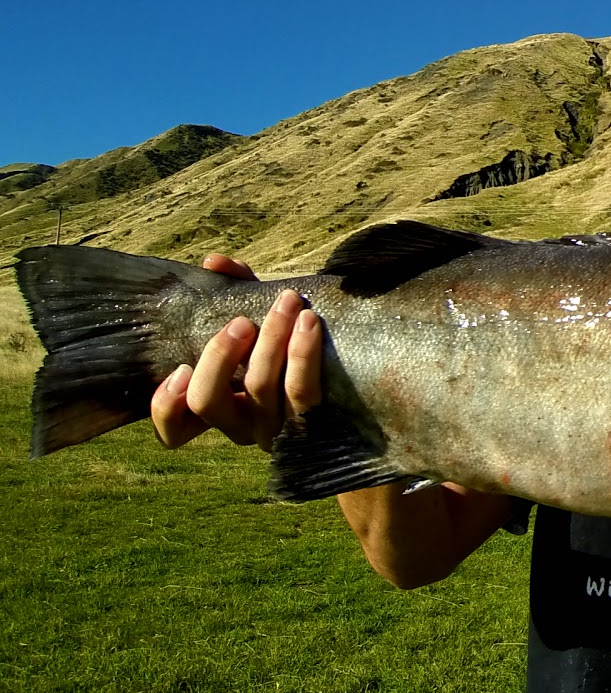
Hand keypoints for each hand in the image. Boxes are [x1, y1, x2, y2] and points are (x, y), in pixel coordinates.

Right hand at [150, 254, 323, 450]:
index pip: (174, 430)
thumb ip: (234, 293)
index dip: (165, 407)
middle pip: (208, 401)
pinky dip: (303, 354)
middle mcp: (243, 427)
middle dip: (218, 355)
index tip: (179, 369)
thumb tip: (215, 261)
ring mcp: (277, 430)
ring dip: (270, 340)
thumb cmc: (293, 346)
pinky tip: (309, 323)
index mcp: (220, 409)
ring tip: (289, 302)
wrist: (363, 381)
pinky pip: (304, 392)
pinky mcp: (315, 424)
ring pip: (260, 390)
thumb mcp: (259, 322)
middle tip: (241, 321)